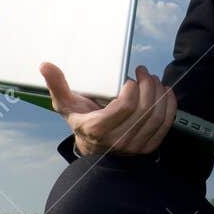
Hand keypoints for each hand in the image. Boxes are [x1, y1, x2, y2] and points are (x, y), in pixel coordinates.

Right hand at [40, 61, 176, 157]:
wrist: (95, 149)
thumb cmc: (81, 121)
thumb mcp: (65, 104)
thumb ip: (57, 85)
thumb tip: (44, 65)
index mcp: (98, 129)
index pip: (124, 107)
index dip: (132, 89)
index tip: (129, 79)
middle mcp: (118, 141)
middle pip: (143, 110)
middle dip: (148, 86)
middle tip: (144, 72)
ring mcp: (135, 146)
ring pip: (156, 116)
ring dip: (159, 93)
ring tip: (153, 79)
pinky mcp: (148, 147)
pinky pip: (165, 125)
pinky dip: (169, 106)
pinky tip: (164, 91)